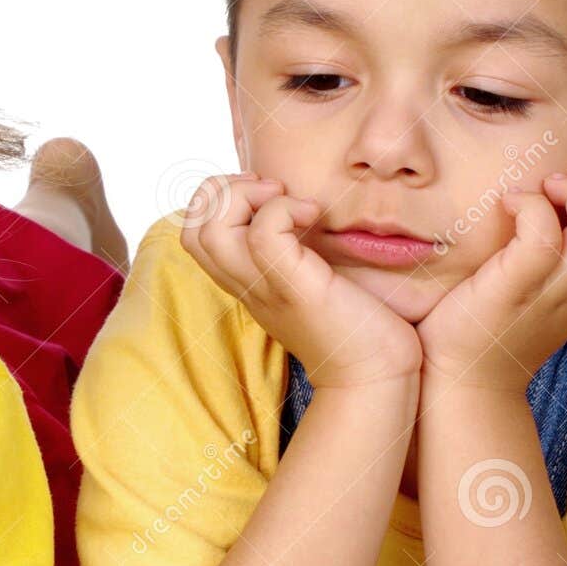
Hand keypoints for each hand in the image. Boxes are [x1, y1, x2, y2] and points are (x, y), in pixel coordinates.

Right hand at [180, 173, 421, 386]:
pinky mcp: (295, 288)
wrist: (374, 375)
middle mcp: (246, 285)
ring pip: (212, 231)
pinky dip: (284, 208)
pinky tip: (313, 213)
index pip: (193, 234)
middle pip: (192, 229)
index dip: (215, 199)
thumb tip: (298, 208)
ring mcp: (266, 288)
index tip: (263, 194)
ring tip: (287, 198)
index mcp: (245, 281)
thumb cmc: (353, 324)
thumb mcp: (311, 277)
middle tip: (270, 191)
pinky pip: (263, 235)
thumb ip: (295, 249)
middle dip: (222, 190)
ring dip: (246, 195)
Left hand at [416, 161, 566, 391]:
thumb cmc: (495, 319)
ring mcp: (553, 291)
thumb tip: (565, 191)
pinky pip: (542, 236)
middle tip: (563, 180)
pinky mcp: (514, 289)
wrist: (464, 377)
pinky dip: (529, 205)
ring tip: (542, 189)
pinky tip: (507, 202)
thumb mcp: (547, 284)